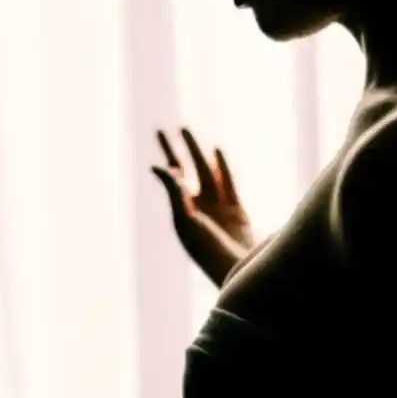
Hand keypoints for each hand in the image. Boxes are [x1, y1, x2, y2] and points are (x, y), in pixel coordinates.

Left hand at [151, 128, 255, 285]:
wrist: (238, 269)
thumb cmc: (208, 249)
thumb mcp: (185, 219)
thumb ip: (174, 191)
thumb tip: (158, 166)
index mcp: (182, 210)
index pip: (172, 175)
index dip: (166, 154)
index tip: (160, 133)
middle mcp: (198, 206)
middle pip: (188, 169)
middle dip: (181, 149)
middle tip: (173, 128)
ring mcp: (218, 206)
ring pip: (207, 172)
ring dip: (198, 152)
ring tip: (188, 133)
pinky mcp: (236, 208)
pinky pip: (227, 182)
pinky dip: (222, 166)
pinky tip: (215, 151)